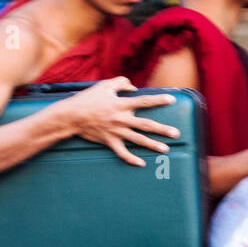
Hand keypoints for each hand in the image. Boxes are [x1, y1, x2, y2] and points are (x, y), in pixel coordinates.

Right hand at [63, 76, 178, 165]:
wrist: (71, 116)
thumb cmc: (87, 99)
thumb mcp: (104, 85)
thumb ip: (121, 83)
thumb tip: (134, 87)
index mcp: (121, 105)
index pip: (145, 101)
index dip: (159, 100)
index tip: (172, 100)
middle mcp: (121, 119)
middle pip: (146, 125)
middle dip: (162, 130)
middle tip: (176, 133)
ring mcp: (116, 132)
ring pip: (138, 140)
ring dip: (153, 145)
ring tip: (166, 149)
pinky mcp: (109, 141)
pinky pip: (122, 153)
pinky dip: (131, 159)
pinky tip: (141, 163)